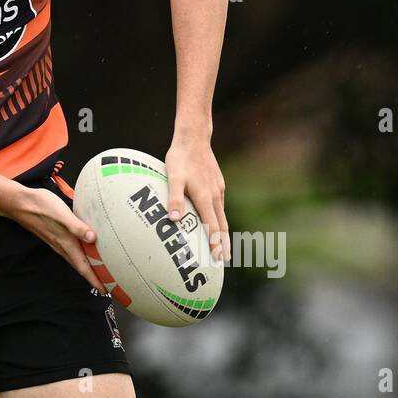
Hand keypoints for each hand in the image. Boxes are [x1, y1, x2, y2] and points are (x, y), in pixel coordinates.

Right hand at [9, 187, 107, 293]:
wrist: (19, 203)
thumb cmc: (40, 206)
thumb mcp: (61, 214)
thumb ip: (77, 227)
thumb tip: (93, 238)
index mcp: (66, 242)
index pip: (82, 266)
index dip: (94, 279)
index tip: (104, 291)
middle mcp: (61, 245)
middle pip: (79, 266)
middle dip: (92, 277)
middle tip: (105, 285)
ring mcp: (56, 241)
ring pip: (74, 259)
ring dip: (86, 267)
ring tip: (97, 271)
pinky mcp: (53, 235)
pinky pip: (70, 250)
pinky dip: (79, 255)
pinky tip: (83, 250)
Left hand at [165, 133, 229, 261]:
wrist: (193, 137)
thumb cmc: (180, 158)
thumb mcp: (173, 177)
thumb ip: (173, 199)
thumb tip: (172, 220)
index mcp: (205, 197)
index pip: (213, 226)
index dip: (216, 243)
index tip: (219, 258)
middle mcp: (214, 195)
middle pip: (222, 224)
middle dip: (224, 243)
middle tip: (225, 260)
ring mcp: (218, 188)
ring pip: (222, 214)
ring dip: (223, 232)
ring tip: (223, 245)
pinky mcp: (217, 182)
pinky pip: (219, 205)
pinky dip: (219, 217)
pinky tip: (215, 220)